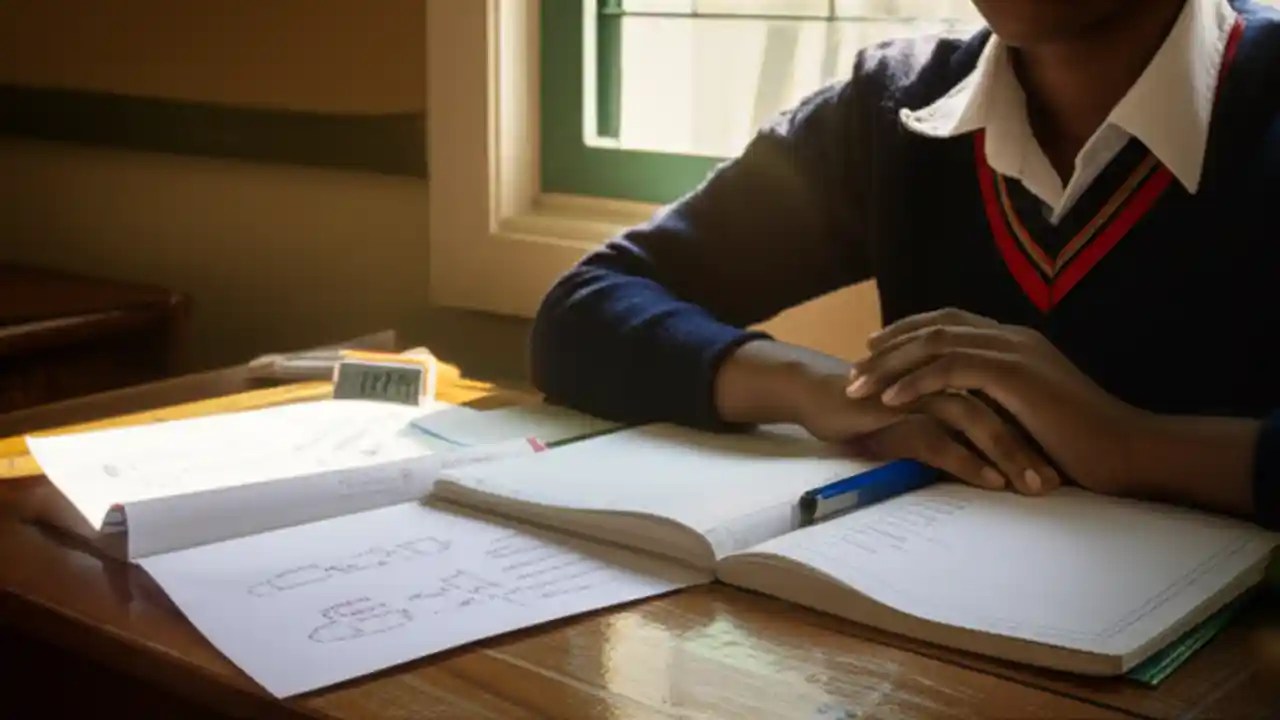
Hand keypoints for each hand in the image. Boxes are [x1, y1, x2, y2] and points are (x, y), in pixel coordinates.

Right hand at [798, 371, 1057, 493]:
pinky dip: (969, 458)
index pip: (1010, 398)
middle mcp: (944, 373)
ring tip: (1035, 487)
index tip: (1069, 467)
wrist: (817, 397)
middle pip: (1003, 405)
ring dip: (1010, 453)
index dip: (1038, 431)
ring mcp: (921, 388)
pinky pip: (940, 434)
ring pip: (978, 418)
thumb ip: (954, 426)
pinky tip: (991, 482)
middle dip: (1035, 444)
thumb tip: (990, 455)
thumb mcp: (920, 419)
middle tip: (1060, 481)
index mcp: (956, 370)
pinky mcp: (897, 407)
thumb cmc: (871, 411)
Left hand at [846, 308, 1152, 494]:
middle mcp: (1011, 338)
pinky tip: (889, 400)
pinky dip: (917, 382)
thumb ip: (996, 402)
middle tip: (852, 368)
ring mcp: (1014, 351)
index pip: (950, 324)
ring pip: (936, 344)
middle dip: (889, 347)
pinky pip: (952, 370)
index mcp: (1015, 344)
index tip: (873, 352)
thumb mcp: (1028, 415)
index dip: (908, 335)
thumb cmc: (1081, 446)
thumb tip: (960, 413)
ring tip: (857, 386)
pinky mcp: (1014, 375)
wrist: (1126, 451)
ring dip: (891, 365)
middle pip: (935, 327)